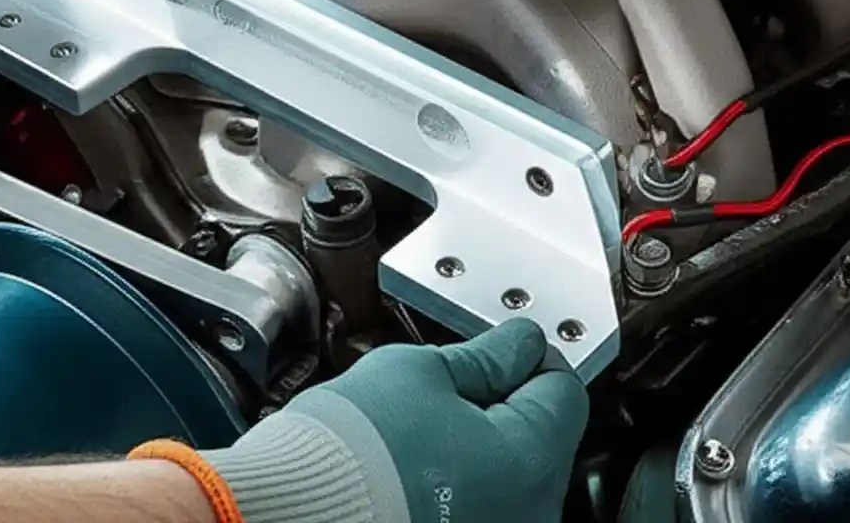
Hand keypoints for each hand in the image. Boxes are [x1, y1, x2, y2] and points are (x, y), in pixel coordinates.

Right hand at [203, 319, 589, 521]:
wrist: (286, 511)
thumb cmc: (348, 450)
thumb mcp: (419, 371)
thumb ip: (485, 356)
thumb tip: (519, 343)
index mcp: (531, 460)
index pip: (563, 390)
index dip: (527, 357)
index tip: (498, 347)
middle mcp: (529, 514)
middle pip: (539, 438)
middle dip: (499, 403)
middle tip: (443, 386)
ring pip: (506, 475)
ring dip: (475, 445)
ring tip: (414, 431)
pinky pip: (478, 504)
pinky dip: (455, 483)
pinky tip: (410, 467)